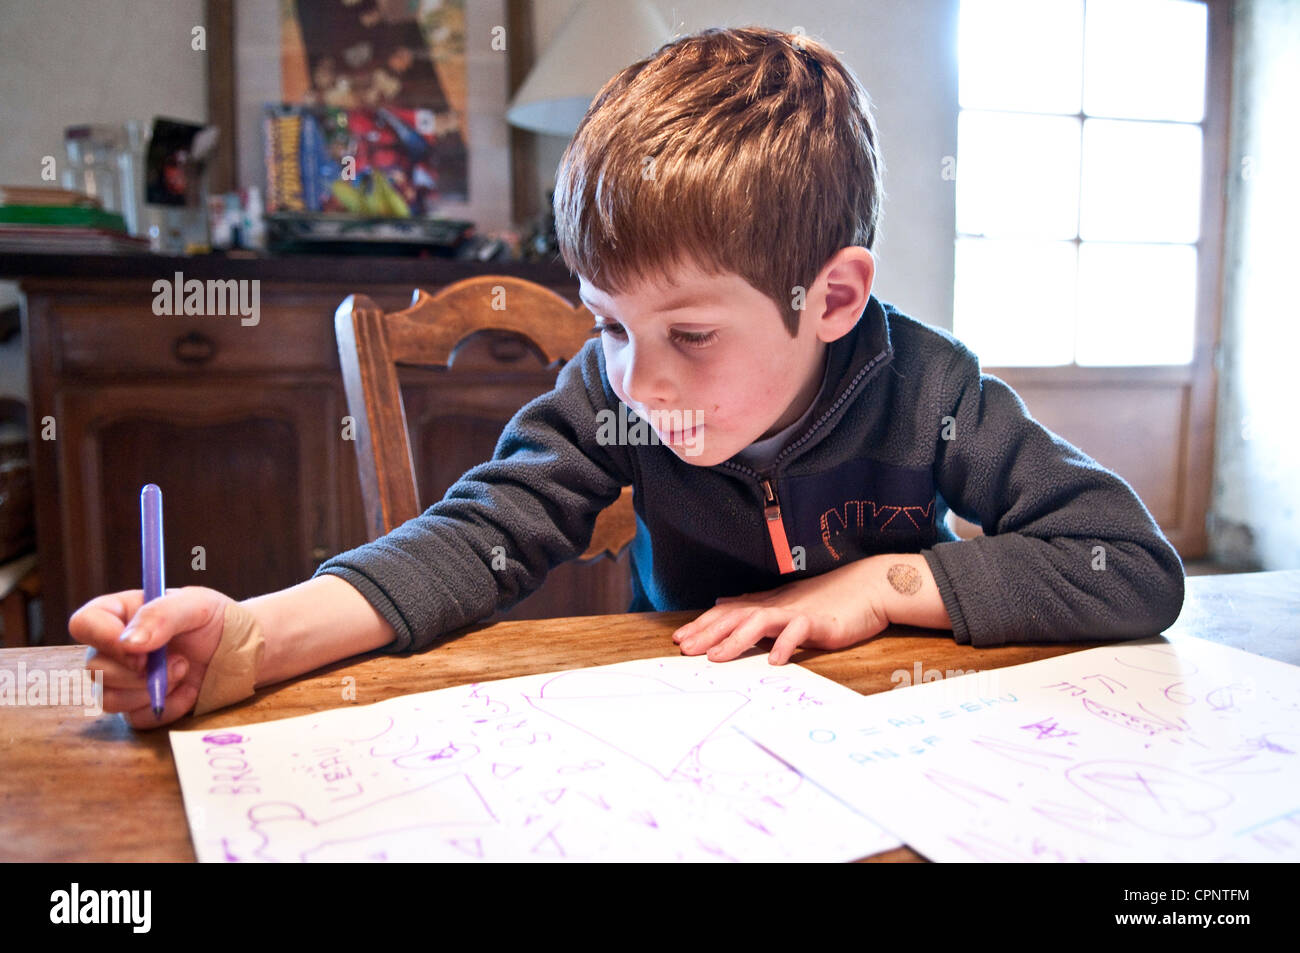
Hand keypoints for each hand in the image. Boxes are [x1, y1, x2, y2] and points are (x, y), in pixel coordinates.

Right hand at [70, 586, 234, 728]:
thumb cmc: (218, 621)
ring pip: (108, 699)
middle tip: (179, 662)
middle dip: (137, 672)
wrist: (242, 653)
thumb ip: (161, 615)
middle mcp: (115, 649)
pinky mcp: (141, 707)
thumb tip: (127, 644)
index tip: (140, 651)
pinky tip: (190, 691)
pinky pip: (137, 719)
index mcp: (121, 614)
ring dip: (152, 690)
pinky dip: (167, 708)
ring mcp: (125, 681)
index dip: (103, 639)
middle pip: (93, 669)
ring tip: (185, 671)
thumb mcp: (198, 605)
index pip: (84, 624)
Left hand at [671, 560, 888, 664]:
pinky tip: (773, 660)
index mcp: (768, 603)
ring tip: (716, 657)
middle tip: (684, 649)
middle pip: (735, 616)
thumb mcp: (786, 602)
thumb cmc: (829, 598)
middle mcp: (777, 605)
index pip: (728, 612)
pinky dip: (785, 645)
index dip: (703, 624)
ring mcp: (797, 612)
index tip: (679, 638)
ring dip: (735, 639)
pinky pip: (798, 632)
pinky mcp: (819, 622)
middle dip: (707, 632)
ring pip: (759, 622)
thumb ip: (756, 606)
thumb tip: (724, 603)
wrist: (868, 587)